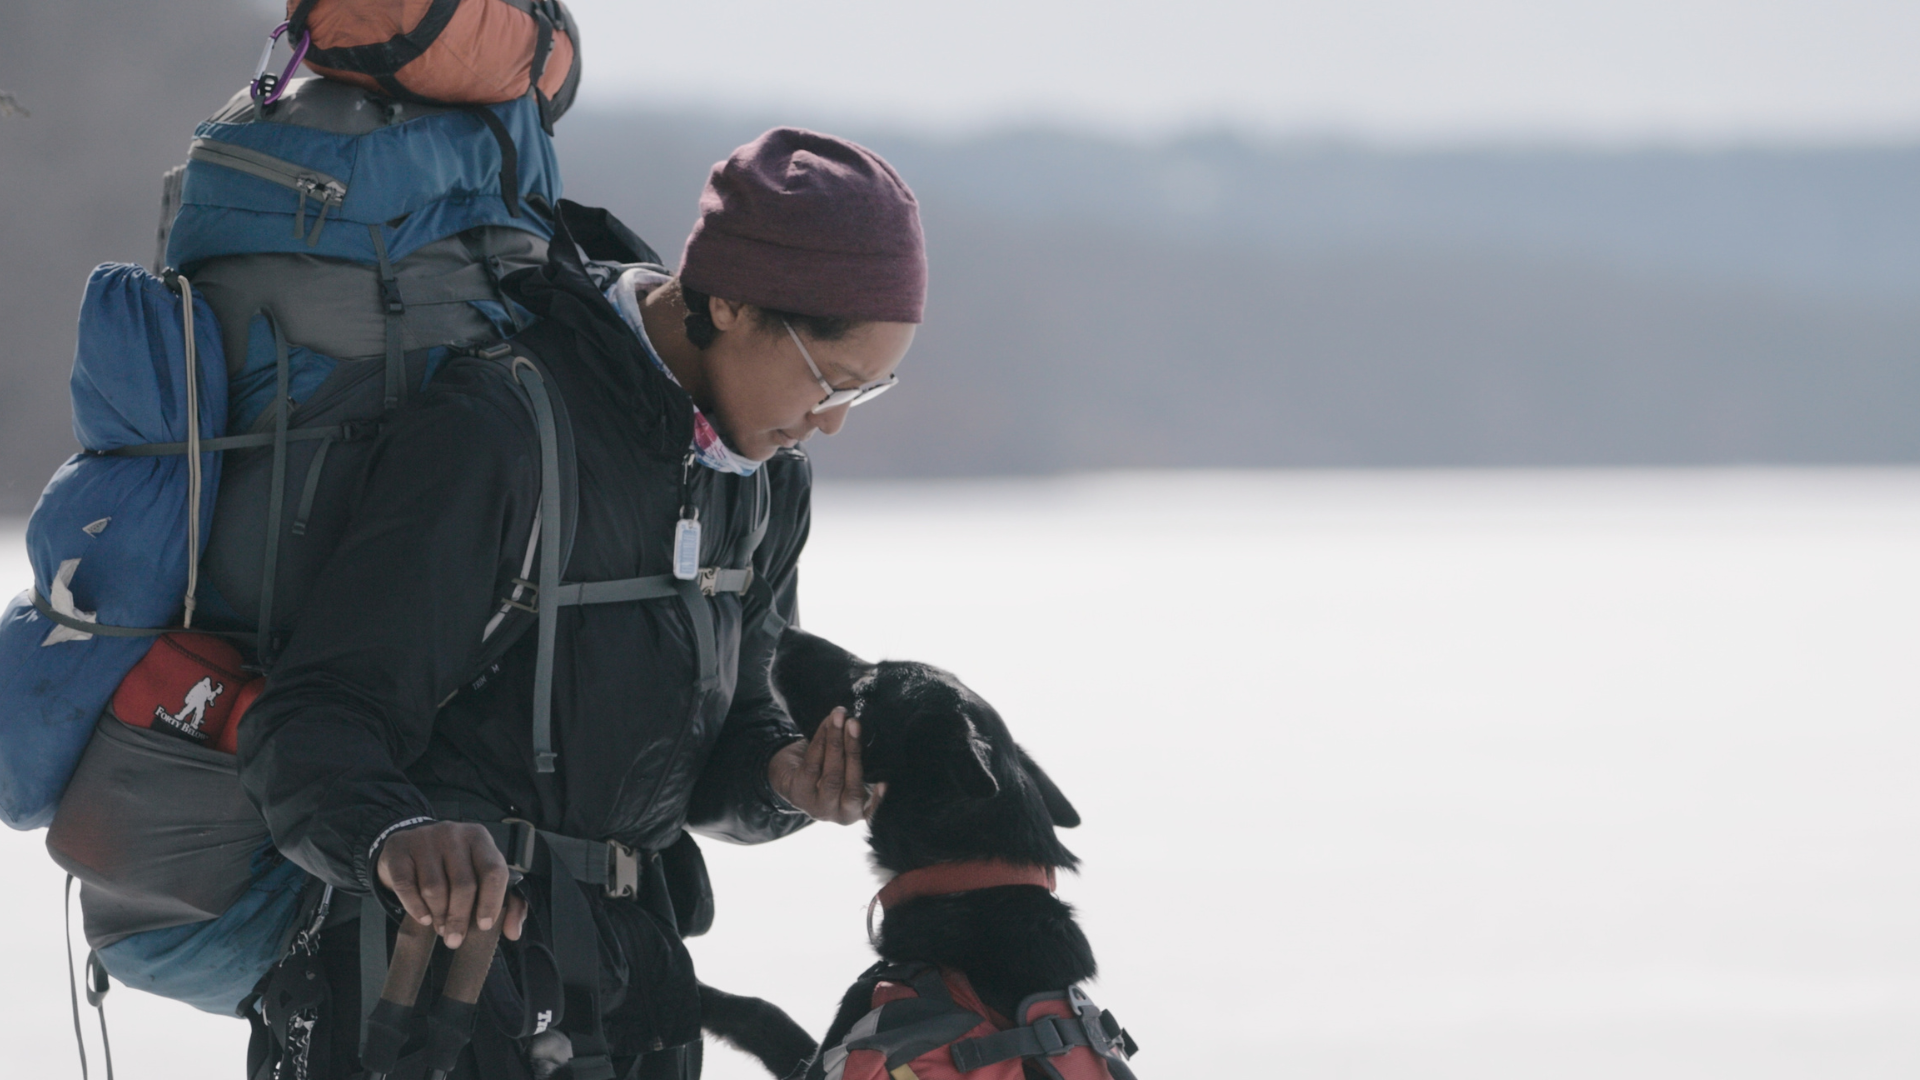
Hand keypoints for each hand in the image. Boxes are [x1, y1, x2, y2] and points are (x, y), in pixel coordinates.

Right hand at [376, 821, 526, 947]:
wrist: (410, 845)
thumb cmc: (453, 865)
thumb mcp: (480, 874)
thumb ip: (506, 901)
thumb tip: (513, 933)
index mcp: (479, 838)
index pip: (493, 870)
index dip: (491, 902)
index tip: (485, 926)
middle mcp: (452, 833)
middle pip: (463, 884)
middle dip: (460, 918)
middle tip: (455, 939)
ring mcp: (424, 840)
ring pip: (434, 888)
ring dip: (439, 915)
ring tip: (441, 928)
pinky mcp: (398, 850)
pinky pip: (406, 887)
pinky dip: (415, 908)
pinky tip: (423, 918)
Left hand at [769, 707, 883, 824]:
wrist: (790, 774)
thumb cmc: (828, 770)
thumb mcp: (847, 772)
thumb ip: (858, 762)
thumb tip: (866, 733)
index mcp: (856, 811)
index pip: (870, 811)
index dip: (877, 801)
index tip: (884, 784)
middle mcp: (838, 814)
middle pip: (851, 785)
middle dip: (853, 751)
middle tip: (855, 724)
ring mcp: (817, 806)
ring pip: (832, 774)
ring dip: (836, 741)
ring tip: (839, 717)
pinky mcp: (798, 792)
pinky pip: (812, 763)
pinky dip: (820, 740)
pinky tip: (827, 724)